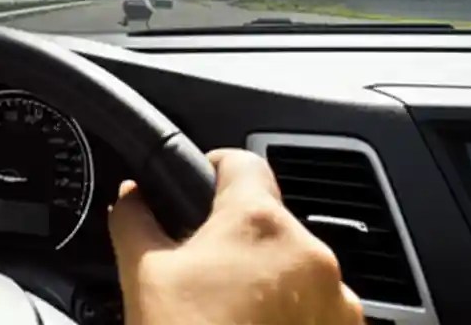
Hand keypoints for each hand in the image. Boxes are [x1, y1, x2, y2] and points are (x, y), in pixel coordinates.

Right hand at [108, 149, 363, 324]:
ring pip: (295, 270)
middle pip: (268, 223)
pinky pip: (317, 311)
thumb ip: (135, 221)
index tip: (198, 185)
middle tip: (199, 274)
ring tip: (228, 317)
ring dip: (267, 283)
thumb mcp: (143, 278)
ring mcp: (339, 303)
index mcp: (258, 223)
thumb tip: (132, 198)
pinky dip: (290, 317)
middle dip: (235, 242)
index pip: (241, 162)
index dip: (213, 169)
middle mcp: (311, 255)